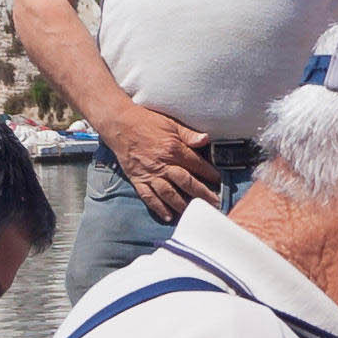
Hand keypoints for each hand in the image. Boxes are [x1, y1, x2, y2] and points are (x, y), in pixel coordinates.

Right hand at [99, 99, 219, 218]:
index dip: (209, 174)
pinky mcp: (138, 179)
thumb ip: (189, 134)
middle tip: (214, 203)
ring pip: (169, 193)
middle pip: (186, 182)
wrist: (119, 124)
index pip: (197, 164)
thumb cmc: (146, 121)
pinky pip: (149, 197)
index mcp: (173, 149)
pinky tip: (168, 216)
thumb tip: (206, 139)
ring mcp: (149, 173)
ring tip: (194, 211)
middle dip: (202, 194)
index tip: (218, 181)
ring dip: (183, 204)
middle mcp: (162, 164)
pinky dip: (158, 208)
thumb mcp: (171, 122)